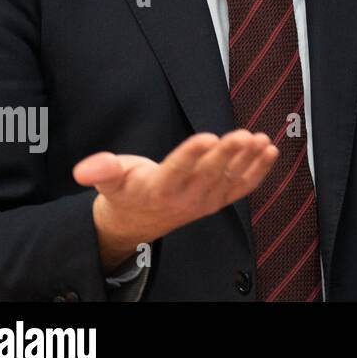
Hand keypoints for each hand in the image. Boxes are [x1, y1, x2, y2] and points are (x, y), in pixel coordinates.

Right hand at [74, 130, 277, 270]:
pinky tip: (270, 151)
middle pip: (210, 172)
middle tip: (242, 135)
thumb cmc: (127, 192)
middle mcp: (186, 196)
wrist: (138, 222)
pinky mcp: (221, 199)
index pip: (178, 170)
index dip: (192, 154)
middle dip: (228, 153)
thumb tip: (86, 167)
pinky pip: (243, 187)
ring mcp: (207, 199)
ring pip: (231, 179)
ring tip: (261, 141)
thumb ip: (101, 170)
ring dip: (249, 160)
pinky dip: (259, 171)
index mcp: (159, 188)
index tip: (205, 137)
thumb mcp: (109, 180)